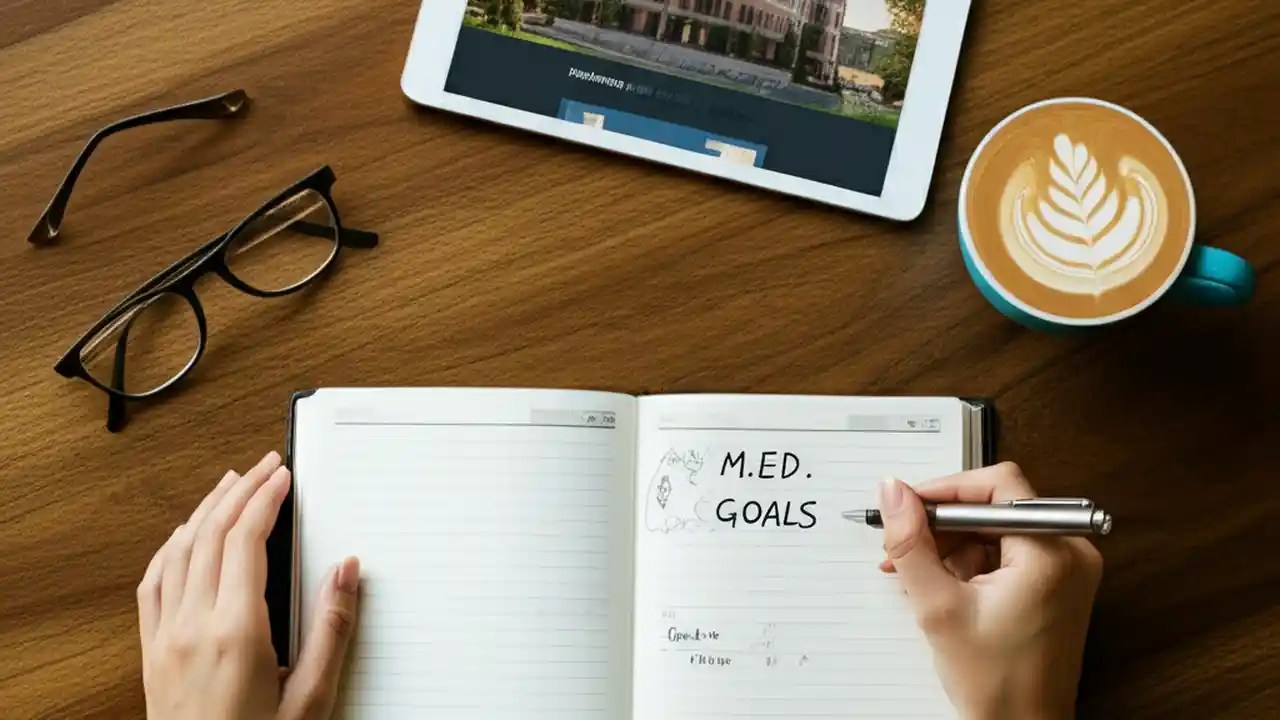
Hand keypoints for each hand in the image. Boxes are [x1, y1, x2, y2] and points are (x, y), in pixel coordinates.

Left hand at [137, 451, 360, 719]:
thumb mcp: (313, 698)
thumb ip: (333, 629)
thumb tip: (346, 571)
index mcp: (236, 632)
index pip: (245, 541)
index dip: (265, 500)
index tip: (282, 476)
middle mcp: (192, 627)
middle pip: (210, 534)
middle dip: (239, 491)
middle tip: (264, 466)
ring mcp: (164, 637)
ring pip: (178, 551)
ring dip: (204, 509)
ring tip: (229, 484)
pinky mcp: (150, 651)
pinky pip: (153, 582)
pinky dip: (171, 547)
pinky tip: (184, 535)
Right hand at [877, 463, 1102, 719]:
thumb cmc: (998, 685)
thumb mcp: (938, 607)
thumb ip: (911, 543)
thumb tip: (894, 494)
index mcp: (1052, 554)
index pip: (998, 485)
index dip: (946, 489)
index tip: (910, 504)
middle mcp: (1071, 553)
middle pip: (996, 507)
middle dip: (943, 525)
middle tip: (904, 542)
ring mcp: (1067, 569)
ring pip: (997, 529)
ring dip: (953, 546)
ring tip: (918, 574)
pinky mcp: (1057, 583)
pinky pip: (1008, 552)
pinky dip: (971, 562)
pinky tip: (942, 585)